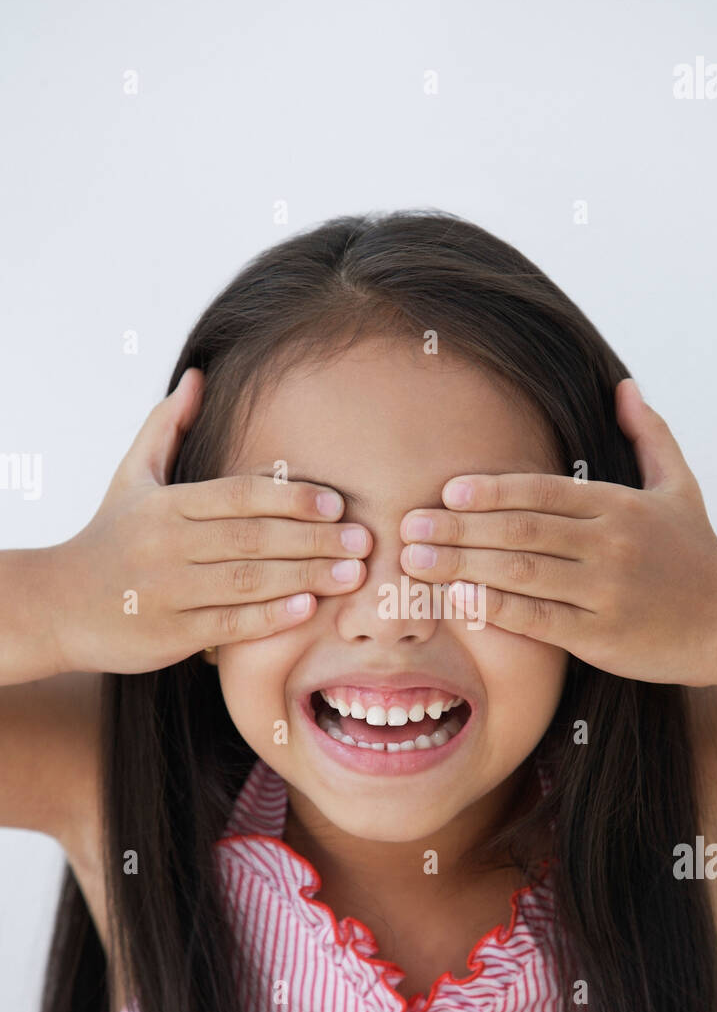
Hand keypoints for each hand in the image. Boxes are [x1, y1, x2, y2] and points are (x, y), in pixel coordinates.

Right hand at [46, 370, 371, 673]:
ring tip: (352, 575)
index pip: (238, 495)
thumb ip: (165, 428)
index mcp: (166, 505)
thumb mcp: (131, 478)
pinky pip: (228, 624)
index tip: (336, 502)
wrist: (58, 604)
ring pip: (247, 582)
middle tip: (364, 540)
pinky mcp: (169, 634)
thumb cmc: (108, 537)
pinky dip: (270, 617)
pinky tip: (308, 609)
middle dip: (314, 539)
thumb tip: (196, 376)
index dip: (290, 497)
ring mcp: (168, 592)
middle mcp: (167, 545)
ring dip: (305, 577)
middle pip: (253, 538)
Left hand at [398, 379, 716, 687]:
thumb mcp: (679, 486)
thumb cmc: (698, 551)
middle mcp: (611, 545)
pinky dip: (496, 608)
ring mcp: (606, 592)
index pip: (543, 491)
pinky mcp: (604, 637)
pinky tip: (458, 598)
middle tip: (408, 526)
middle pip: (521, 530)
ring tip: (415, 561)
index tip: (447, 490)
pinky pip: (539, 620)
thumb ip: (649, 435)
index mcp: (619, 506)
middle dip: (459, 528)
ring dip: (462, 565)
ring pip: (522, 573)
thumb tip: (624, 386)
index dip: (493, 490)